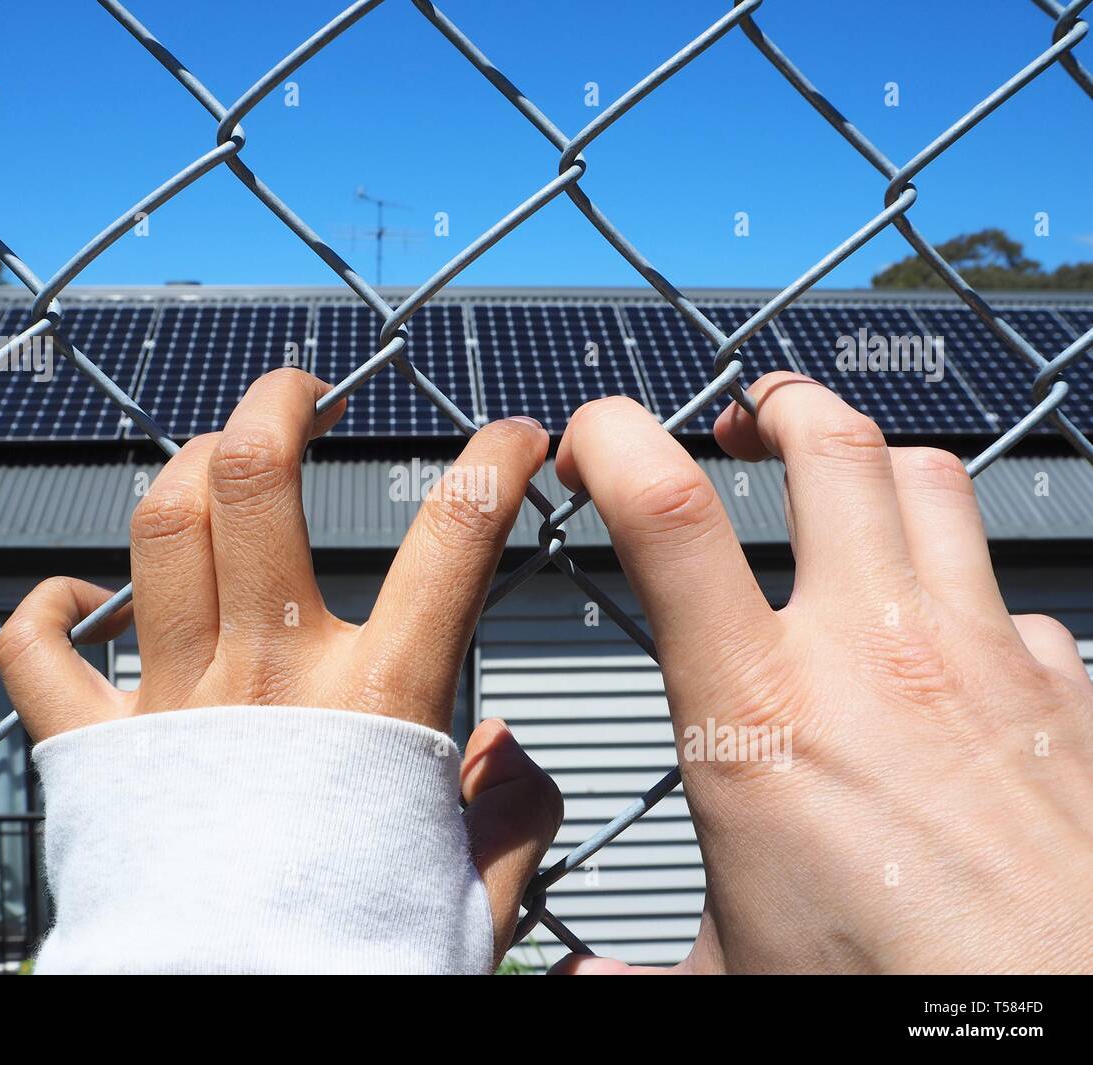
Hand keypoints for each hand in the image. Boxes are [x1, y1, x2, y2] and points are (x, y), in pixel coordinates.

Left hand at [0, 368, 562, 965]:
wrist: (236, 1021)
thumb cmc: (353, 960)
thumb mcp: (471, 894)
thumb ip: (511, 814)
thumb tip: (508, 751)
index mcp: (380, 701)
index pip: (456, 539)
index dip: (497, 462)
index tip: (516, 435)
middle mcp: (271, 676)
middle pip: (259, 481)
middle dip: (283, 404)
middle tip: (306, 392)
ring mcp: (175, 703)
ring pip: (160, 529)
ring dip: (185, 469)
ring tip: (214, 461)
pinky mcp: (94, 751)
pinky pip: (38, 652)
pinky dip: (45, 611)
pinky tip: (72, 599)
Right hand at [552, 372, 1092, 974]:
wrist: (1068, 1028)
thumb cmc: (902, 997)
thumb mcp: (725, 977)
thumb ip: (633, 968)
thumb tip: (575, 981)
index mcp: (757, 716)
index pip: (667, 514)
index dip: (614, 438)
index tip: (590, 441)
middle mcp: (875, 657)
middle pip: (828, 446)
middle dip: (775, 405)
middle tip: (743, 419)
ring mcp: (983, 662)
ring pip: (931, 485)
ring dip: (873, 462)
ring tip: (841, 483)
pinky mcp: (1066, 693)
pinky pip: (1014, 597)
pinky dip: (969, 594)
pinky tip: (949, 643)